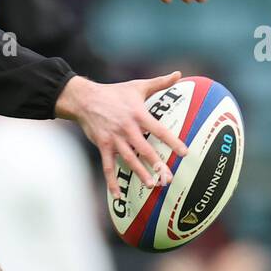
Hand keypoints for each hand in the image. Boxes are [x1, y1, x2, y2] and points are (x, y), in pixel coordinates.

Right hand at [55, 71, 188, 197]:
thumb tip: (180, 74)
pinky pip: (108, 167)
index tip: (185, 152)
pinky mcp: (103, 146)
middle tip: (168, 177)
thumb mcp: (137, 87)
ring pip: (129, 160)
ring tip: (151, 185)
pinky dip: (112, 182)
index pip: (159, 130)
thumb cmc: (114, 93)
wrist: (85, 99)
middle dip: (157, 164)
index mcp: (139, 115)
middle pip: (145, 149)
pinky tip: (118, 195)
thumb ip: (160, 83)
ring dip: (140, 173)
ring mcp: (114, 139)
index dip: (172, 142)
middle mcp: (127, 129)